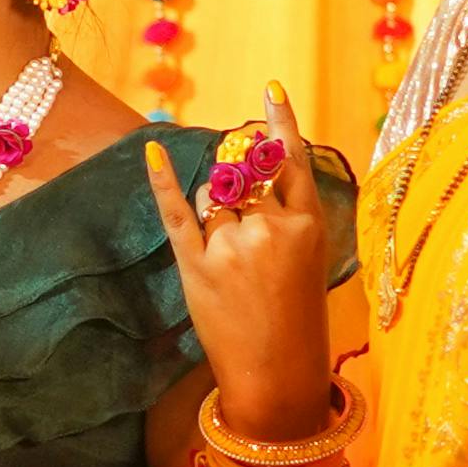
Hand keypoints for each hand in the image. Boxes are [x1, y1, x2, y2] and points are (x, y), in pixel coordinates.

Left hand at [140, 96, 337, 436]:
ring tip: (230, 260)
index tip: (269, 90)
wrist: (278, 376)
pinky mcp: (197, 265)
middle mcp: (269, 227)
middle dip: (238, 186)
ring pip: (212, 197)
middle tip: (244, 224)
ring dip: (214, 209)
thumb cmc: (299, 322)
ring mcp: (231, 245)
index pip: (292, 159)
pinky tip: (154, 153)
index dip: (281, 123)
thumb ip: (288, 217)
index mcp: (308, 224)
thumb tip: (250, 177)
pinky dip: (163, 182)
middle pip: (244, 177)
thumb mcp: (313, 261)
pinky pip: (177, 213)